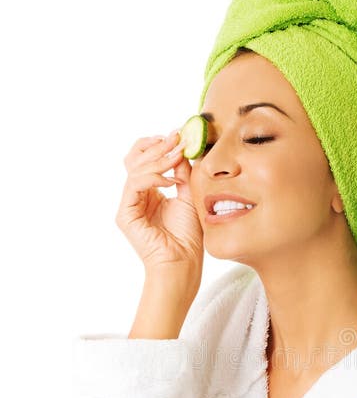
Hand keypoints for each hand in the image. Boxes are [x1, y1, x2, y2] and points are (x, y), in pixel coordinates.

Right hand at [115, 130, 203, 274]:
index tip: (178, 135)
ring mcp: (129, 204)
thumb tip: (181, 147)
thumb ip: (183, 172)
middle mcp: (136, 195)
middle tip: (176, 137)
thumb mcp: (189, 195)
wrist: (183, 263)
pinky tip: (171, 181)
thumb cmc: (188, 236)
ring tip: (178, 156)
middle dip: (157, 145)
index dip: (158, 144)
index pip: (145, 158)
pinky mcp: (125, 214)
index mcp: (150, 191)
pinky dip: (153, 177)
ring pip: (134, 168)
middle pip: (135, 158)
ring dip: (158, 158)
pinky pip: (134, 184)